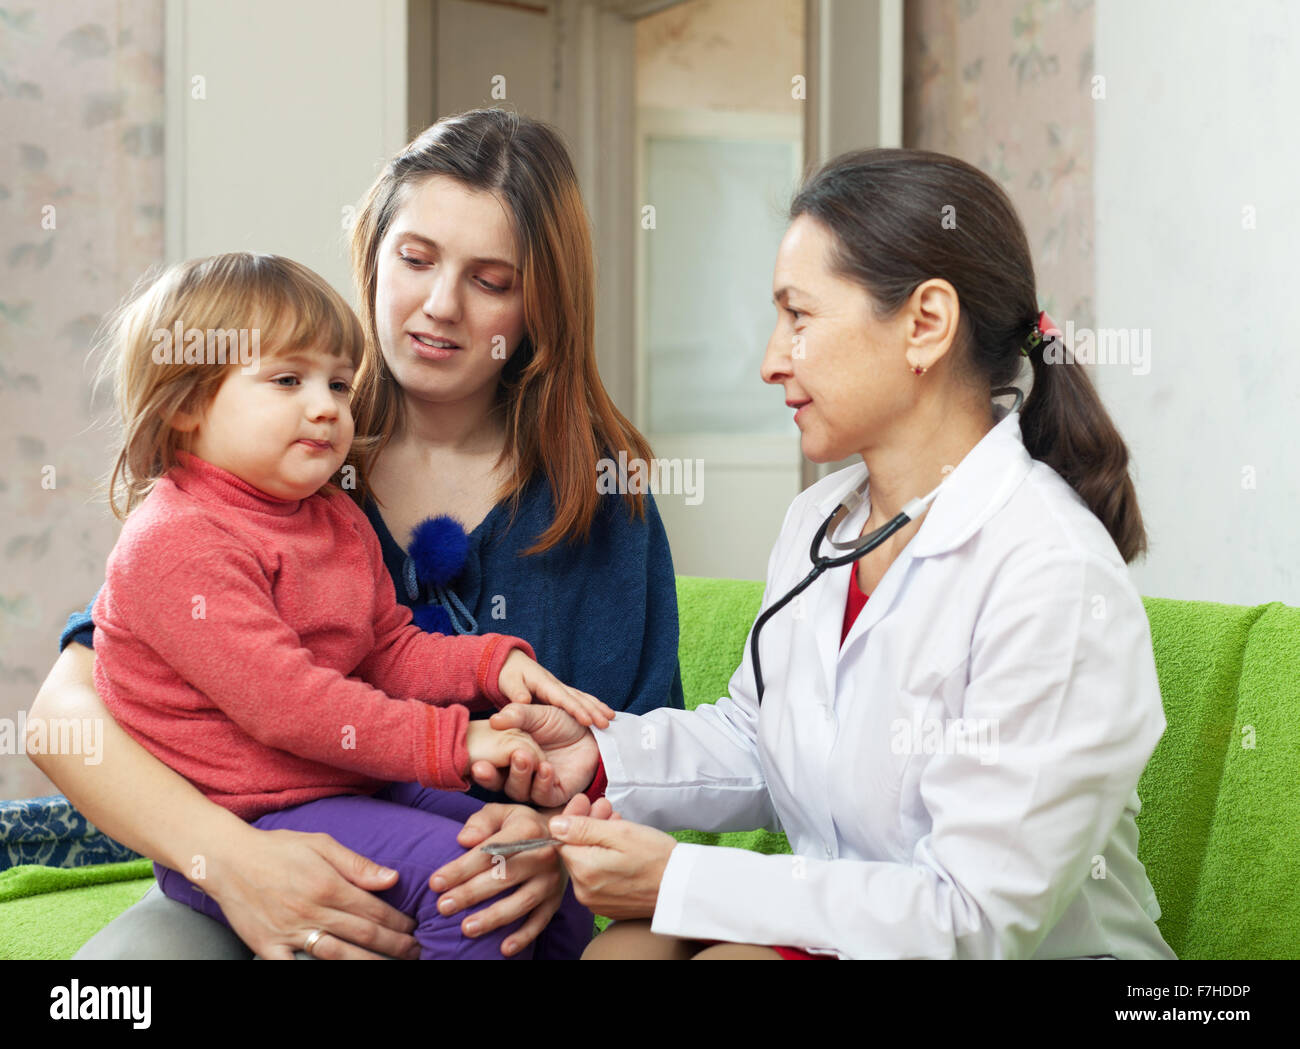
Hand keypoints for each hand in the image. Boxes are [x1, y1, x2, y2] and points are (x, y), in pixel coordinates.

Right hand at [204, 825, 419, 959]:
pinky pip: (293, 968)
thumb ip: (357, 864)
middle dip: (393, 946)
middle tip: (414, 951)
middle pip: (362, 935)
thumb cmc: (278, 848)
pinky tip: (336, 973)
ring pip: (337, 956)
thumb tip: (392, 879)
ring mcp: (289, 932)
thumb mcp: (321, 844)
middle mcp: (311, 911)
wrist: (228, 859)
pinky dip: (312, 972)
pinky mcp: (267, 947)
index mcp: (328, 886)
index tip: (413, 928)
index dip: (397, 922)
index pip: (373, 910)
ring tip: (390, 966)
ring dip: (368, 963)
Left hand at [429, 803, 567, 956]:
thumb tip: (464, 840)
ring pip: (521, 902)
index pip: (490, 851)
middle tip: (443, 907)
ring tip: (466, 928)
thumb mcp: (503, 813)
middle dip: (471, 894)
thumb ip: (481, 821)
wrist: (563, 838)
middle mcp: (543, 855)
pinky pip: (541, 921)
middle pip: (504, 877)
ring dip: (493, 918)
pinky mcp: (556, 900)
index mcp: (527, 830)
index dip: (461, 868)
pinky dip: (524, 937)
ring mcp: (551, 880)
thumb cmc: (521, 826)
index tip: (436, 883)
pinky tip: (504, 949)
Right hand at [474, 703, 599, 806]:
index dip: (480, 768)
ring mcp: (534, 787)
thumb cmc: (558, 722)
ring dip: (520, 775)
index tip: (477, 763)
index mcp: (505, 757)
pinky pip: (543, 795)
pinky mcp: (554, 795)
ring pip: (518, 790)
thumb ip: (517, 715)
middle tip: (489, 765)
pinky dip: (543, 782)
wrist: (589, 731)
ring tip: (526, 756)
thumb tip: (495, 720)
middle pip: (497, 783)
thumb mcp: (536, 714)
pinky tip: (546, 768)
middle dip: (492, 776)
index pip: (487, 767)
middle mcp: (516, 775)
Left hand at [496, 649, 614, 728]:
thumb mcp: (508, 682)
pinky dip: (593, 705)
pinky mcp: (560, 692)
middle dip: (594, 710)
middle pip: (578, 698)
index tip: (588, 721)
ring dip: (597, 707)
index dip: (576, 710)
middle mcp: (556, 685)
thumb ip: (516, 692)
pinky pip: (579, 699)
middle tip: (608, 721)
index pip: (563, 699)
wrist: (511, 662)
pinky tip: (603, 712)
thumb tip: (524, 701)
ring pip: (582, 698)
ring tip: (612, 718)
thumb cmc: (508, 674)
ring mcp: (560, 688)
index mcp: (544, 684)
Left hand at [547, 809, 676, 920]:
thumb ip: (583, 828)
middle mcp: (584, 892)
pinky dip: (604, 858)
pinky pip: (598, 877)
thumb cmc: (657, 857)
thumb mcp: (620, 833)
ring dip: (597, 840)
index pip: (562, 840)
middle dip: (587, 826)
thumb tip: (554, 825)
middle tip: (605, 807)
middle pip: (575, 851)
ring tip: (616, 822)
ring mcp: (596, 902)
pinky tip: (620, 845)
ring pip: (586, 862)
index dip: (574, 818)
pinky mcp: (608, 906)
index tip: (587, 801)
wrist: (683, 888)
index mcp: (584, 872)